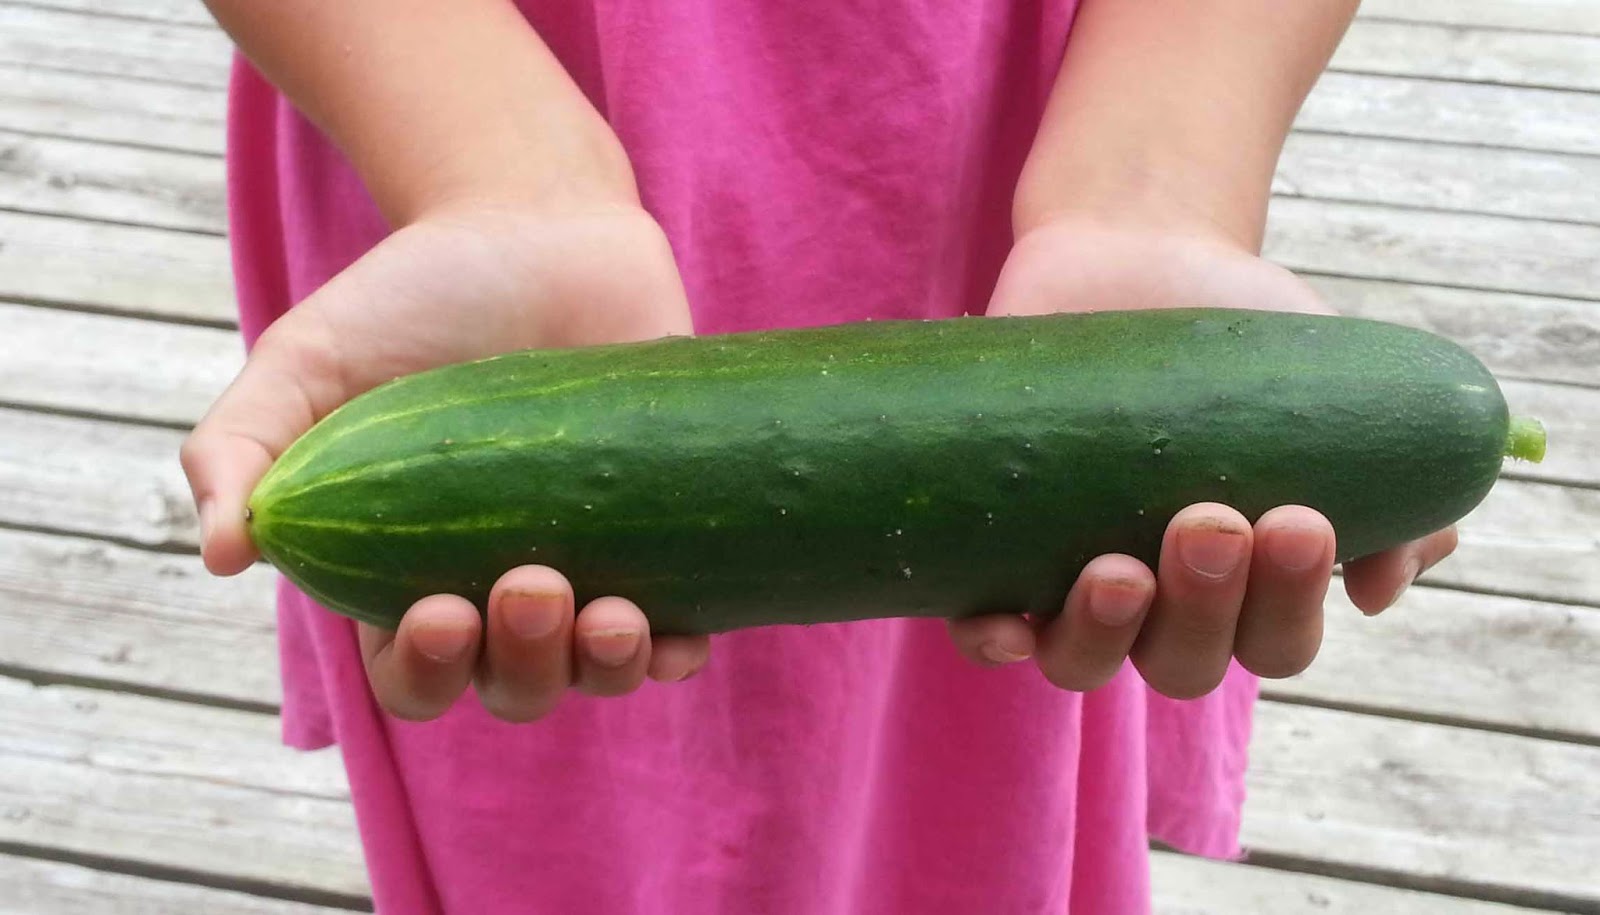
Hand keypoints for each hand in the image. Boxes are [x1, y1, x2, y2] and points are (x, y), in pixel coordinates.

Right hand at [181, 202, 710, 721]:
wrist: (539, 225)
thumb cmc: (413, 299)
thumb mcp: (306, 361)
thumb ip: (240, 447)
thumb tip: (223, 554)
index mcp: (409, 573)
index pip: (411, 674)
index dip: (424, 673)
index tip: (440, 612)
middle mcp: (501, 585)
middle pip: (512, 686)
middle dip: (523, 664)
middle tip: (531, 583)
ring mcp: (591, 562)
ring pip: (597, 672)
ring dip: (605, 670)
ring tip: (612, 614)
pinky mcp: (666, 532)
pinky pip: (681, 631)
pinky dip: (678, 652)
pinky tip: (676, 634)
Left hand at [947, 216, 1458, 698]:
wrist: (1133, 251)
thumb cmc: (1244, 334)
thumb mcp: (1335, 387)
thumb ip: (1389, 469)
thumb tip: (1376, 589)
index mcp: (1245, 582)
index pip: (1274, 643)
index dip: (1288, 608)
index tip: (1300, 519)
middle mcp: (1158, 600)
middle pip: (1184, 664)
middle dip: (1205, 607)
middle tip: (1212, 520)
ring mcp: (1067, 576)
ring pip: (1084, 662)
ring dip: (1105, 632)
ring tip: (1118, 567)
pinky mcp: (988, 545)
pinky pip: (980, 630)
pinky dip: (992, 641)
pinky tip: (1007, 624)